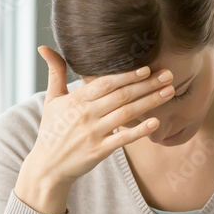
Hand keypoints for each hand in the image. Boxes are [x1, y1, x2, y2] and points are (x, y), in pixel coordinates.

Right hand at [29, 45, 174, 184]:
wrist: (47, 166)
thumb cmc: (52, 130)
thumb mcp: (51, 99)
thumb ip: (55, 72)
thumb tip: (44, 47)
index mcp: (76, 99)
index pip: (105, 83)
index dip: (127, 75)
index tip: (147, 68)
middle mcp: (85, 114)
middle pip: (121, 96)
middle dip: (147, 84)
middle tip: (169, 75)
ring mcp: (92, 133)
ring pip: (126, 114)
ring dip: (150, 102)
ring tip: (169, 92)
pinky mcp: (98, 151)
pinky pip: (122, 139)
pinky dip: (140, 131)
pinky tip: (156, 122)